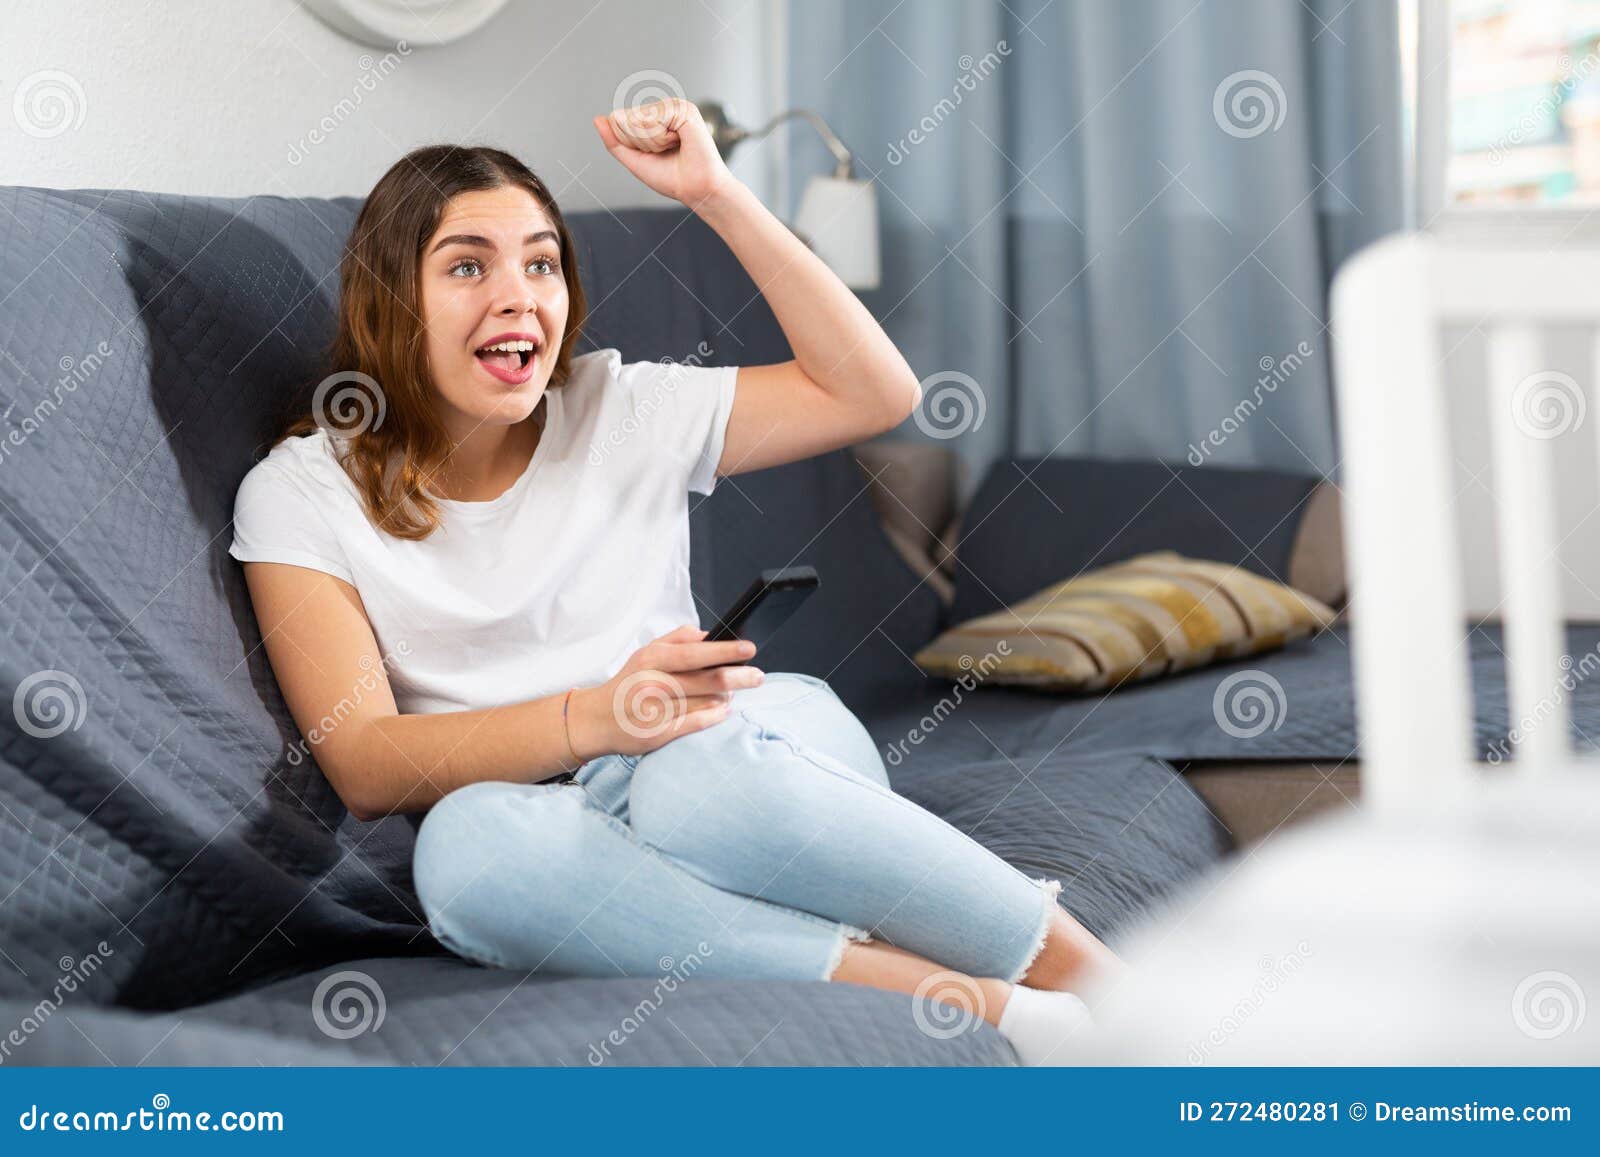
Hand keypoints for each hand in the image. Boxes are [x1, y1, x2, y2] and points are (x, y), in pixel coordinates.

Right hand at [571, 625, 762, 758]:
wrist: (597, 719)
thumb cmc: (629, 683)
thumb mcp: (646, 653)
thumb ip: (677, 639)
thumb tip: (708, 634)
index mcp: (652, 660)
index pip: (695, 653)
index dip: (726, 651)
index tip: (750, 648)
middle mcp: (654, 684)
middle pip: (708, 680)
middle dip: (739, 677)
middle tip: (758, 676)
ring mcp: (657, 711)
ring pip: (707, 702)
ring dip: (727, 697)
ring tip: (734, 691)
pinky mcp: (660, 734)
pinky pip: (697, 723)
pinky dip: (715, 716)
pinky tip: (723, 710)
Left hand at [593, 98, 735, 206]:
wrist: (696, 189)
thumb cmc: (671, 178)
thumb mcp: (634, 160)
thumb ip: (615, 141)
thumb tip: (598, 118)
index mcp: (655, 119)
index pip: (622, 120)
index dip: (631, 142)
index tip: (654, 154)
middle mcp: (665, 109)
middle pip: (628, 117)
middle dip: (640, 141)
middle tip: (664, 152)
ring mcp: (676, 107)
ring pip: (640, 117)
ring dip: (651, 140)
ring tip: (672, 147)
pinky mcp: (684, 109)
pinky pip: (655, 118)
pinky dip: (661, 136)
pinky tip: (677, 141)